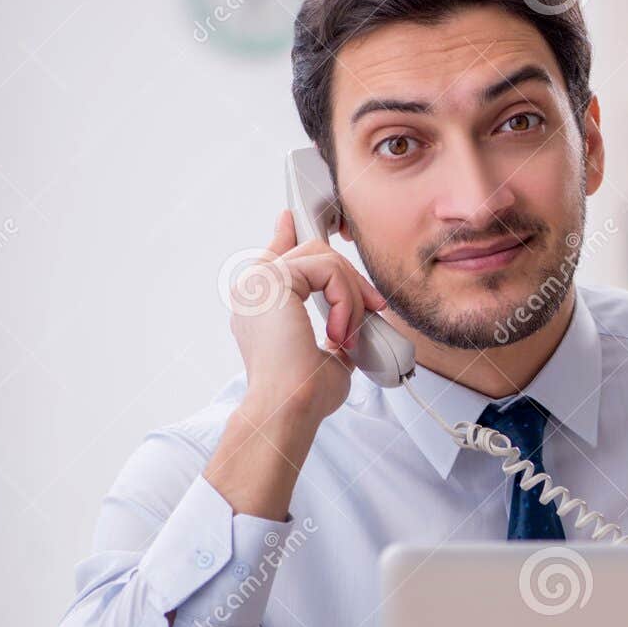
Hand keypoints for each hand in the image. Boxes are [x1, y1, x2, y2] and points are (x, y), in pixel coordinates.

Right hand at [227, 209, 387, 423]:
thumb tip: (355, 332)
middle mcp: (252, 290)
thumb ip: (335, 334)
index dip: (286, 235)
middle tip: (374, 308)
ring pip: (324, 259)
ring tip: (349, 333)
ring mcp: (258, 282)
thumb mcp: (327, 357)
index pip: (273, 257)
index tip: (291, 219)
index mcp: (258, 306)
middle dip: (351, 279)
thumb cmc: (303, 394)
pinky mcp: (272, 279)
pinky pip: (327, 270)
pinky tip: (340, 332)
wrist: (288, 407)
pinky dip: (346, 300)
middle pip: (311, 254)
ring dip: (352, 296)